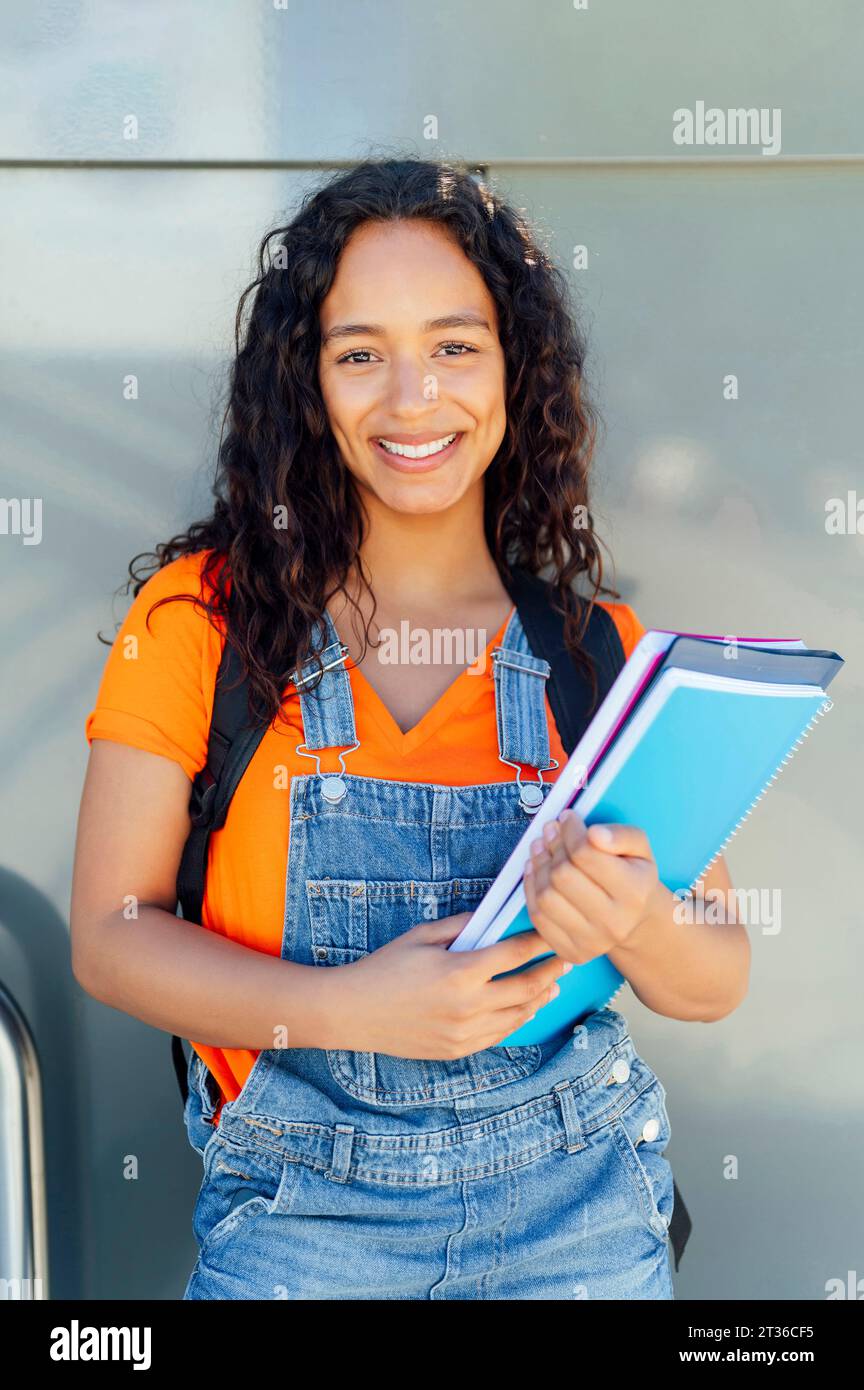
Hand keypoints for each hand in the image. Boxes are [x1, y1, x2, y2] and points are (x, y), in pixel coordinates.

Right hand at [327, 912, 572, 1058]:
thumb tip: (492, 919)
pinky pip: (499, 1035)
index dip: (540, 941)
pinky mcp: (458, 1049)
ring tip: (552, 985)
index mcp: (460, 972)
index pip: (515, 953)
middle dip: (551, 970)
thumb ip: (462, 926)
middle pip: (527, 987)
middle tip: (566, 958)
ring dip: (540, 998)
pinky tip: (524, 1009)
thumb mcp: (422, 936)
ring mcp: (465, 1032)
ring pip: (519, 1016)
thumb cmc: (385, 968)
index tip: (553, 933)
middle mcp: (469, 1005)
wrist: (353, 1012)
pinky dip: (518, 1020)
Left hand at [523, 808, 659, 964]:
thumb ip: (621, 835)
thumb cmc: (633, 877)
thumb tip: (594, 834)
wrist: (635, 921)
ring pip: (546, 896)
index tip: (567, 817)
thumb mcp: (640, 849)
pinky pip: (537, 916)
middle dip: (553, 846)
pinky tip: (535, 869)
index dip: (570, 830)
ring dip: (538, 865)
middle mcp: (614, 922)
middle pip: (563, 876)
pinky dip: (531, 888)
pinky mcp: (570, 951)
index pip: (586, 854)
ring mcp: (591, 942)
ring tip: (541, 847)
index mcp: (634, 893)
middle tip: (550, 830)